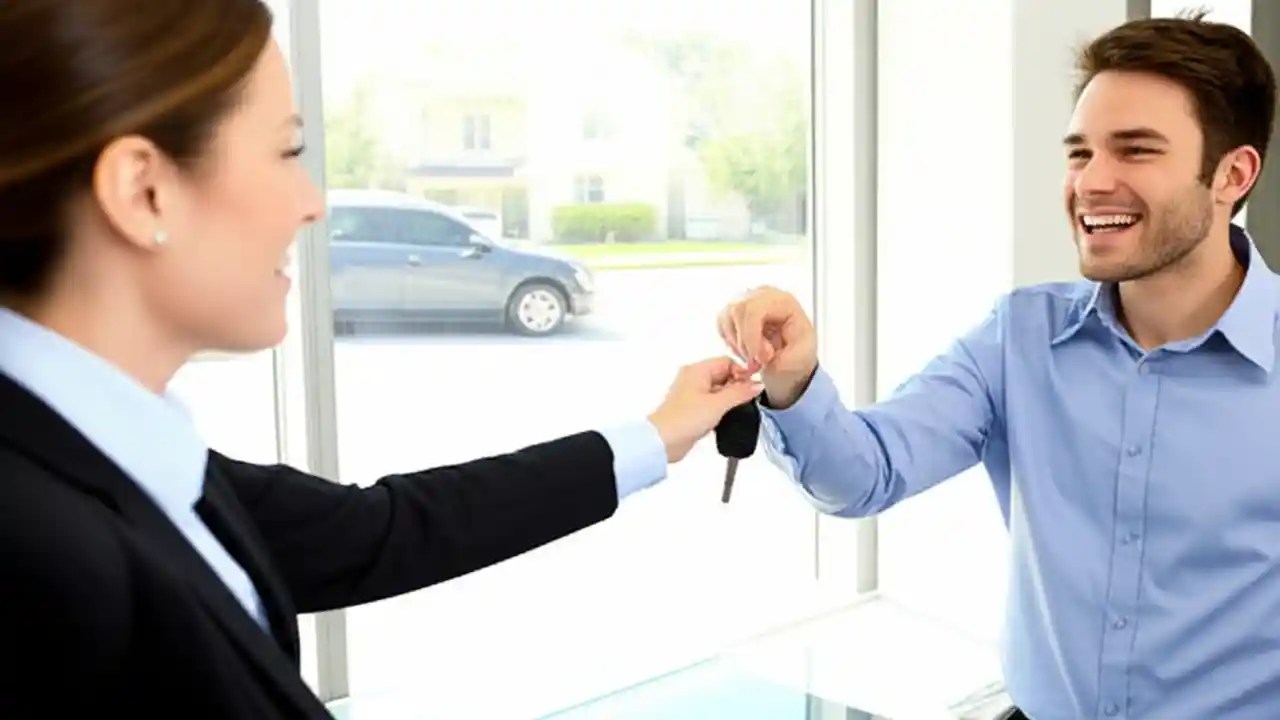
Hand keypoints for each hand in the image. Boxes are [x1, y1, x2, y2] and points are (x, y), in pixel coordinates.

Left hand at [647, 357, 764, 462]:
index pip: (726, 362)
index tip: (753, 385)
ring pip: (719, 391)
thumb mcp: (718, 404)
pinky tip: (725, 419)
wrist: (663, 442)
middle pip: (723, 375)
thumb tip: (756, 385)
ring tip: (735, 410)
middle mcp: (693, 379)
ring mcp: (692, 395)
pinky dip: (721, 409)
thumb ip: (740, 393)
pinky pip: (713, 404)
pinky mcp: (692, 410)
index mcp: (697, 370)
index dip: (742, 372)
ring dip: (729, 400)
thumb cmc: (682, 419)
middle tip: (746, 399)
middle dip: (737, 386)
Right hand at [717, 286, 817, 408]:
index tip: (758, 359)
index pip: (754, 309)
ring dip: (737, 344)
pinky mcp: (735, 310)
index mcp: (784, 302)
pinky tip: (746, 349)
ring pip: (726, 318)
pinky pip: (722, 324)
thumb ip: (776, 356)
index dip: (750, 336)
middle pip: (737, 310)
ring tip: (754, 356)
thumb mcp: (797, 361)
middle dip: (743, 343)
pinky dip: (731, 342)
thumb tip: (756, 351)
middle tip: (756, 361)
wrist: (792, 359)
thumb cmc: (798, 356)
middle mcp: (764, 295)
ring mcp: (748, 300)